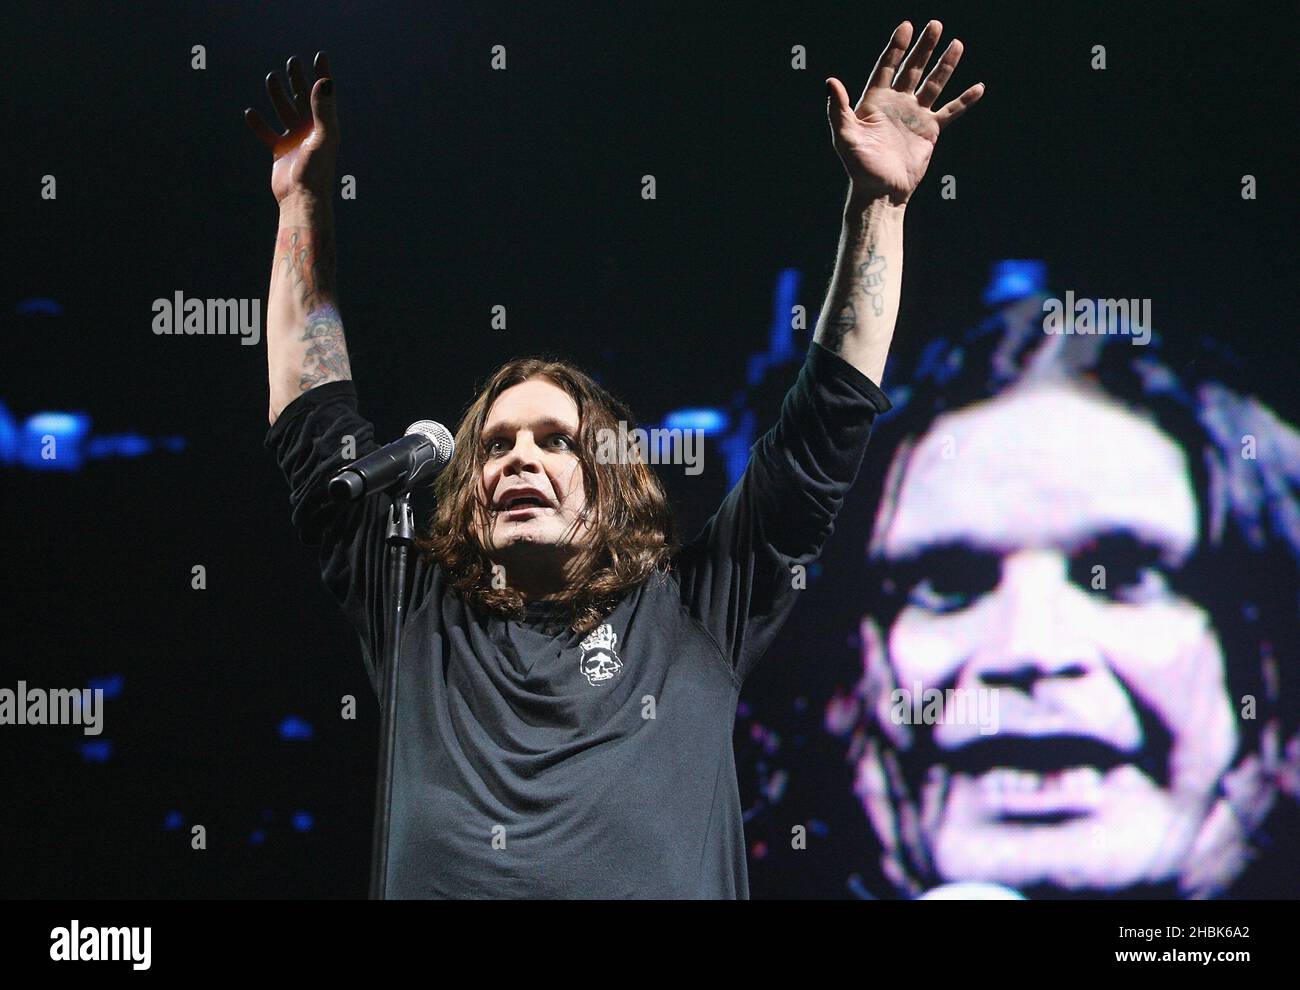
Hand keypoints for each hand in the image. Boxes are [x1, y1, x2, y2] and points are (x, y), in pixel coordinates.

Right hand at [244, 52, 337, 205]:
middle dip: (298, 80)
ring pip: (285, 112)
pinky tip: (250, 113)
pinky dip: (259, 124)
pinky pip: (268, 133)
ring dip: (278, 96)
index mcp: (325, 126)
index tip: (319, 55)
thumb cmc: (316, 171)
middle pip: (303, 99)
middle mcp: (311, 131)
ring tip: (271, 78)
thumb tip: (325, 81)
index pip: (324, 95)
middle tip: (292, 61)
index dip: (322, 75)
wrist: (301, 198)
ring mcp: (296, 140)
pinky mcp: (281, 151)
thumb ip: (323, 109)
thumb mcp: (322, 137)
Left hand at [827, 21, 983, 204]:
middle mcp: (896, 104)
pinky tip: (979, 87)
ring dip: (945, 65)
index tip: (906, 27)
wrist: (881, 191)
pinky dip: (964, 100)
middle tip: (935, 25)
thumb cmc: (859, 166)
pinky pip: (950, 111)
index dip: (896, 47)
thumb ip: (838, 109)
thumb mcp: (845, 137)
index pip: (886, 67)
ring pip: (933, 84)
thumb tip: (831, 81)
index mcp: (875, 101)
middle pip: (912, 69)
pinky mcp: (930, 130)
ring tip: (957, 44)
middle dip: (924, 47)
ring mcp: (915, 116)